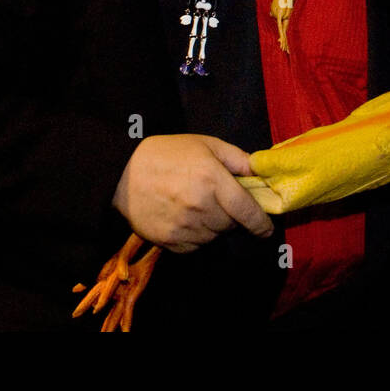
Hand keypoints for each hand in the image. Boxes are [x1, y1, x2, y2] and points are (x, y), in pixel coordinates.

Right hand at [112, 133, 272, 252]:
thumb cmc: (168, 154)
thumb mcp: (207, 144)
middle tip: (219, 201)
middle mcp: (201, 206)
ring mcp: (184, 226)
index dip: (260, 223)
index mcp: (212, 179)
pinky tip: (186, 217)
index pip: (247, 210)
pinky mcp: (170, 241)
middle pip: (231, 225)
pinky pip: (196, 245)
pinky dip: (198, 236)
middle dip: (232, 216)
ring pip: (214, 236)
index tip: (267, 229)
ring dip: (214, 226)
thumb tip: (261, 173)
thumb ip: (238, 158)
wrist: (123, 173)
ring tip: (198, 206)